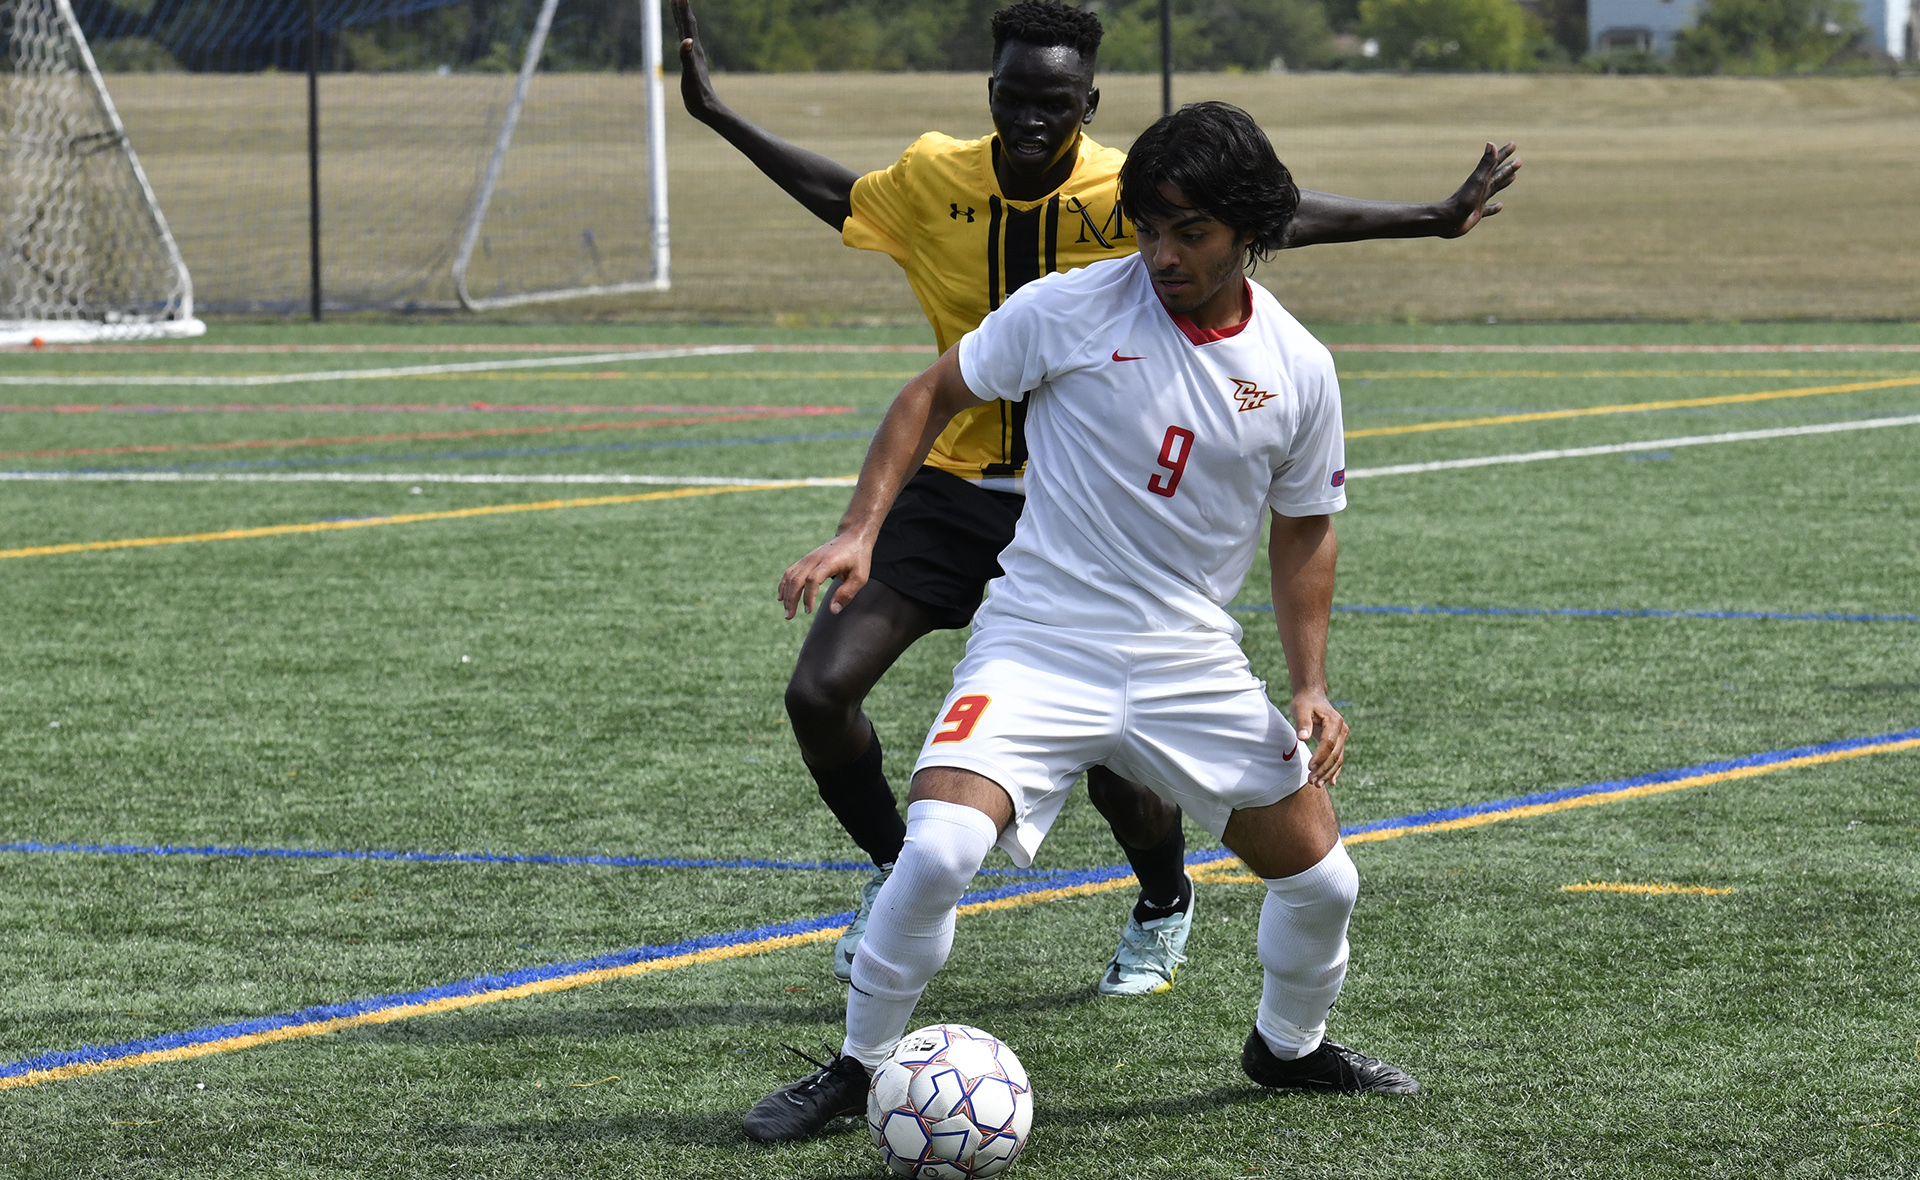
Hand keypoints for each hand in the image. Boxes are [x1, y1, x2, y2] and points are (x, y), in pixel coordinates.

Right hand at [670, 0, 721, 120]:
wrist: (707, 108)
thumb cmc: (698, 94)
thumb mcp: (690, 75)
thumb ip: (686, 57)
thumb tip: (686, 40)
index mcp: (694, 49)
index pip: (688, 25)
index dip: (683, 9)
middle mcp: (695, 50)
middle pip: (688, 24)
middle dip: (682, 8)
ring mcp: (693, 56)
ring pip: (687, 32)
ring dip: (682, 18)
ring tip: (677, 6)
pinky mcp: (691, 63)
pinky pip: (686, 43)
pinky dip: (682, 34)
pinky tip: (683, 35)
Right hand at [776, 532, 870, 619]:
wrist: (852, 536)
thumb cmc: (858, 557)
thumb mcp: (860, 577)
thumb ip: (847, 593)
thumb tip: (833, 610)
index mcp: (829, 562)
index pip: (812, 580)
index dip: (808, 596)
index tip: (809, 611)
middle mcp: (815, 559)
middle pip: (796, 579)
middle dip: (791, 599)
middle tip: (790, 616)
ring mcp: (808, 558)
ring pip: (790, 576)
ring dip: (786, 594)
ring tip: (787, 611)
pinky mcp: (805, 559)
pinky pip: (790, 572)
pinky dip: (784, 584)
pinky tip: (781, 597)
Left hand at [1292, 689, 1348, 788]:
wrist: (1312, 696)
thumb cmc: (1305, 702)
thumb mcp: (1300, 709)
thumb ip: (1302, 723)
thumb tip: (1303, 738)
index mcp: (1334, 722)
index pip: (1329, 743)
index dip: (1320, 756)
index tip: (1310, 767)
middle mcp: (1342, 730)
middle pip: (1334, 754)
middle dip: (1323, 769)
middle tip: (1311, 781)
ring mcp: (1342, 736)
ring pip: (1337, 759)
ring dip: (1328, 773)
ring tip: (1316, 784)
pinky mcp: (1338, 742)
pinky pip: (1338, 758)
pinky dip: (1334, 770)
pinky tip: (1330, 782)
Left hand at [1435, 141, 1519, 238]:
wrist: (1447, 220)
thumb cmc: (1462, 200)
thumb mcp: (1477, 180)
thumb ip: (1485, 164)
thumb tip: (1491, 143)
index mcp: (1481, 179)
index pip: (1495, 163)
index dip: (1504, 153)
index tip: (1513, 144)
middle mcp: (1481, 188)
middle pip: (1497, 175)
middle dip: (1508, 167)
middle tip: (1519, 160)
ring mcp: (1478, 200)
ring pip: (1494, 189)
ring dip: (1503, 182)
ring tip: (1513, 176)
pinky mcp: (1476, 213)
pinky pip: (1488, 209)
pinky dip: (1494, 207)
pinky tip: (1500, 206)